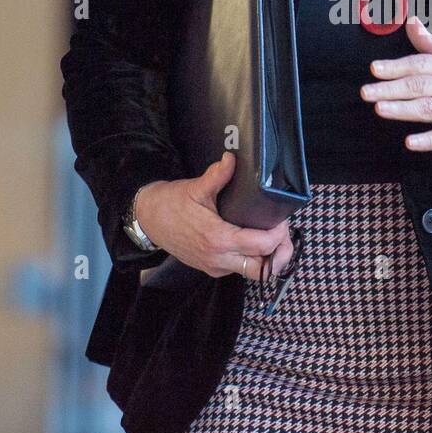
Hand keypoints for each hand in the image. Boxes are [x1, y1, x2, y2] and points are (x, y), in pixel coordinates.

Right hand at [134, 152, 295, 278]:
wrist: (149, 219)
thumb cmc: (171, 204)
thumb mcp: (195, 188)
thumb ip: (217, 175)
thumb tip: (232, 159)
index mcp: (218, 239)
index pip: (262, 246)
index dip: (278, 234)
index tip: (281, 219)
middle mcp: (218, 258)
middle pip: (263, 269)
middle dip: (279, 254)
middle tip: (283, 234)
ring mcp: (215, 266)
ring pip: (252, 273)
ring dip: (267, 259)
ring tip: (272, 238)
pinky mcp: (211, 268)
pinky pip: (238, 269)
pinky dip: (251, 258)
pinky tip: (254, 241)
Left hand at [359, 15, 431, 170]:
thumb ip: (430, 45)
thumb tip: (411, 21)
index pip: (421, 64)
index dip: (397, 66)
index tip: (374, 68)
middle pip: (421, 85)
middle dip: (391, 88)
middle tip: (366, 92)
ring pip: (430, 108)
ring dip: (403, 109)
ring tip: (379, 109)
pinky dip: (427, 140)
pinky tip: (409, 142)